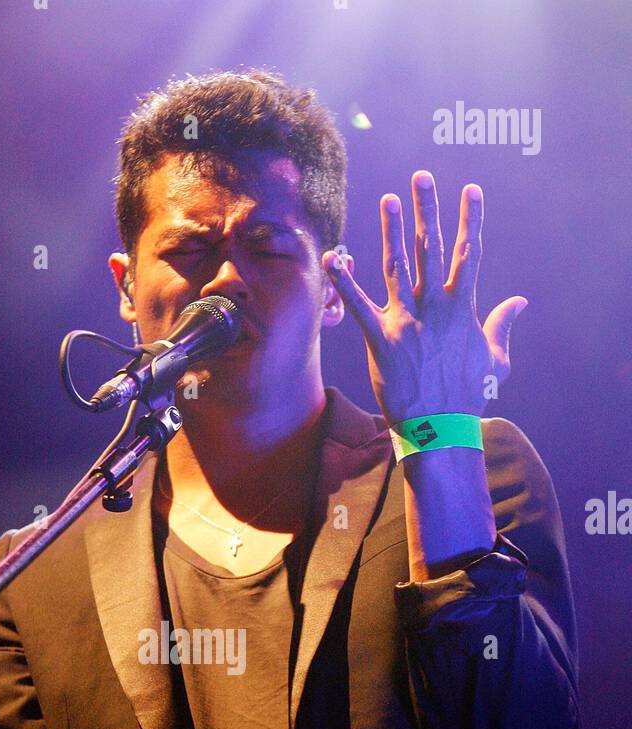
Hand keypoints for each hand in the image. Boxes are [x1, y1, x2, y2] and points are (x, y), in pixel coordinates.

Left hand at [323, 171, 526, 424]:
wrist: (441, 428)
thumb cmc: (468, 396)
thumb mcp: (496, 359)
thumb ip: (503, 325)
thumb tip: (520, 302)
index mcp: (463, 309)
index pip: (469, 254)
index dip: (470, 220)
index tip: (471, 190)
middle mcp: (435, 307)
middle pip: (431, 248)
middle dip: (427, 210)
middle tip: (422, 176)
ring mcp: (406, 321)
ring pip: (398, 266)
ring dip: (392, 230)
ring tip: (389, 199)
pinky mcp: (380, 339)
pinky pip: (359, 306)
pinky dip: (344, 282)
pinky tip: (333, 256)